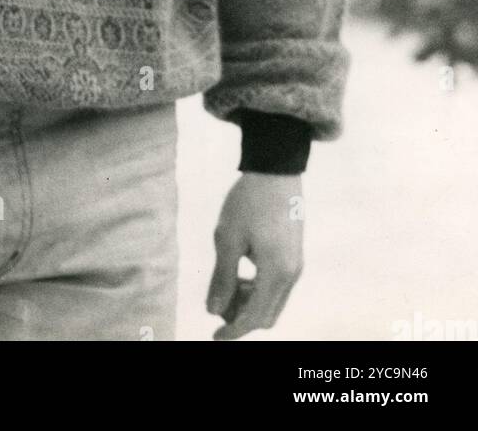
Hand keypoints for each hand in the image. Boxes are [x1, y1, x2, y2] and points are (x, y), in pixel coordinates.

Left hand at [206, 173, 303, 340]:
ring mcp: (296, 266)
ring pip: (273, 302)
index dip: (233, 330)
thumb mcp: (228, 239)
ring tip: (226, 283)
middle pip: (266, 315)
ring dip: (249, 302)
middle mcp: (292, 274)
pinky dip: (258, 289)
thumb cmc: (248, 202)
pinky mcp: (295, 256)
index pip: (254, 317)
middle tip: (217, 303)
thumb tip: (213, 311)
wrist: (275, 171)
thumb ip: (222, 278)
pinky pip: (277, 286)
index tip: (215, 336)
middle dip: (240, 317)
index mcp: (276, 272)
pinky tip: (241, 271)